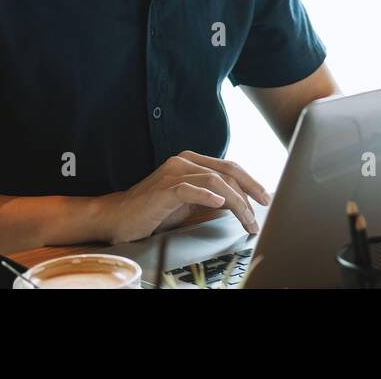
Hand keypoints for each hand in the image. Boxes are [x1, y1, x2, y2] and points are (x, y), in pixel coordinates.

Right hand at [97, 151, 271, 243]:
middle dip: (250, 190)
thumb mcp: (188, 204)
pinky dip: (207, 196)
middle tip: (262, 210)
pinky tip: (220, 204)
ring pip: (215, 181)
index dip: (250, 182)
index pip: (229, 168)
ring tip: (246, 219)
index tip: (264, 200)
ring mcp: (172, 173)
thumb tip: (238, 205)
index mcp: (191, 162)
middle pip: (227, 171)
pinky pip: (189, 189)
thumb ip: (210, 199)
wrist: (116, 217)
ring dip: (236, 201)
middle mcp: (183, 162)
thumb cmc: (152, 212)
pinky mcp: (162, 189)